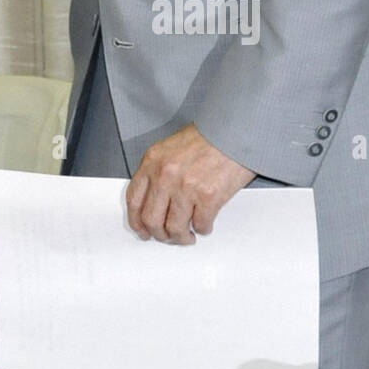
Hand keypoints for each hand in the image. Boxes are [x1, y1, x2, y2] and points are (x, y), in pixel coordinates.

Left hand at [126, 124, 254, 244]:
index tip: (143, 230)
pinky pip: (201, 225)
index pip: (134, 200)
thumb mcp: (171, 148)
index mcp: (153, 161)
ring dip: (182, 237)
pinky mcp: (208, 197)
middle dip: (160, 234)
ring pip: (174, 228)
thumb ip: (159, 171)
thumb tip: (154, 201)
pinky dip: (203, 229)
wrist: (233, 132)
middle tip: (169, 236)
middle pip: (152, 219)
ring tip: (188, 235)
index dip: (137, 221)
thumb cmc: (207, 138)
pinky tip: (205, 223)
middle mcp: (165, 175)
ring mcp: (186, 187)